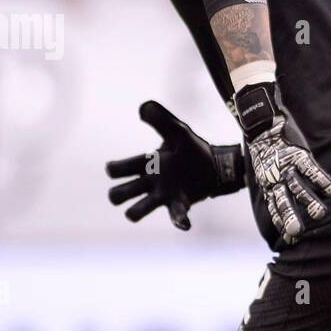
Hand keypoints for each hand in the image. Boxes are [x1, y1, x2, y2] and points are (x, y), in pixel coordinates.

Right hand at [106, 101, 242, 230]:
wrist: (215, 165)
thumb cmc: (191, 149)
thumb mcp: (178, 131)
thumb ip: (162, 120)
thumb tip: (143, 107)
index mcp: (144, 164)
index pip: (115, 170)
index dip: (114, 168)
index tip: (132, 162)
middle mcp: (148, 183)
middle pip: (117, 195)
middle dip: (118, 194)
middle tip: (136, 186)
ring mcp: (162, 196)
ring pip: (136, 212)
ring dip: (138, 210)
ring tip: (154, 200)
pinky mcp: (180, 204)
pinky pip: (174, 218)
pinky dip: (179, 221)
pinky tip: (185, 224)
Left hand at [247, 115, 330, 242]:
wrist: (262, 123)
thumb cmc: (268, 150)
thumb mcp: (266, 171)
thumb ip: (273, 185)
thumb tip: (280, 201)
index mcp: (269, 185)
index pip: (274, 207)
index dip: (281, 222)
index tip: (290, 239)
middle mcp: (276, 178)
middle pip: (283, 201)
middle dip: (290, 216)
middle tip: (297, 232)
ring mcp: (287, 166)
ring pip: (298, 187)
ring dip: (309, 201)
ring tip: (320, 214)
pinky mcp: (298, 154)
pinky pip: (311, 170)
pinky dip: (321, 180)